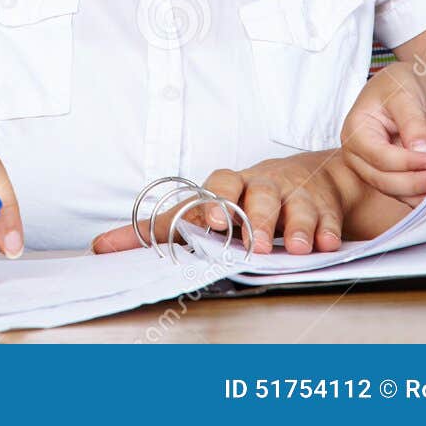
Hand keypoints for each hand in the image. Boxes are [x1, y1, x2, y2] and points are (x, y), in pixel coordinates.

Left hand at [92, 150, 362, 255]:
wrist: (307, 177)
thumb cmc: (241, 200)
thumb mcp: (202, 211)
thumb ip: (156, 231)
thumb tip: (99, 248)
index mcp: (227, 187)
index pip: (217, 187)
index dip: (214, 203)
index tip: (211, 222)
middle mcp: (259, 186)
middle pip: (257, 194)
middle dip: (255, 215)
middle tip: (255, 240)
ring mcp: (293, 193)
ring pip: (294, 204)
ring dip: (294, 225)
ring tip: (294, 248)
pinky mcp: (322, 203)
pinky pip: (326, 215)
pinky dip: (325, 229)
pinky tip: (325, 243)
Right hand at [341, 62, 425, 198]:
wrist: (401, 94)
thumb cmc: (398, 89)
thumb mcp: (404, 95)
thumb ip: (411, 121)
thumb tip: (420, 149)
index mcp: (355, 129)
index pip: (380, 156)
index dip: (407, 162)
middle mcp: (356, 154)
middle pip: (383, 179)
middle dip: (414, 182)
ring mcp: (368, 168)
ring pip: (392, 191)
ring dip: (418, 192)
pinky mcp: (383, 177)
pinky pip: (400, 194)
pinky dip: (418, 196)